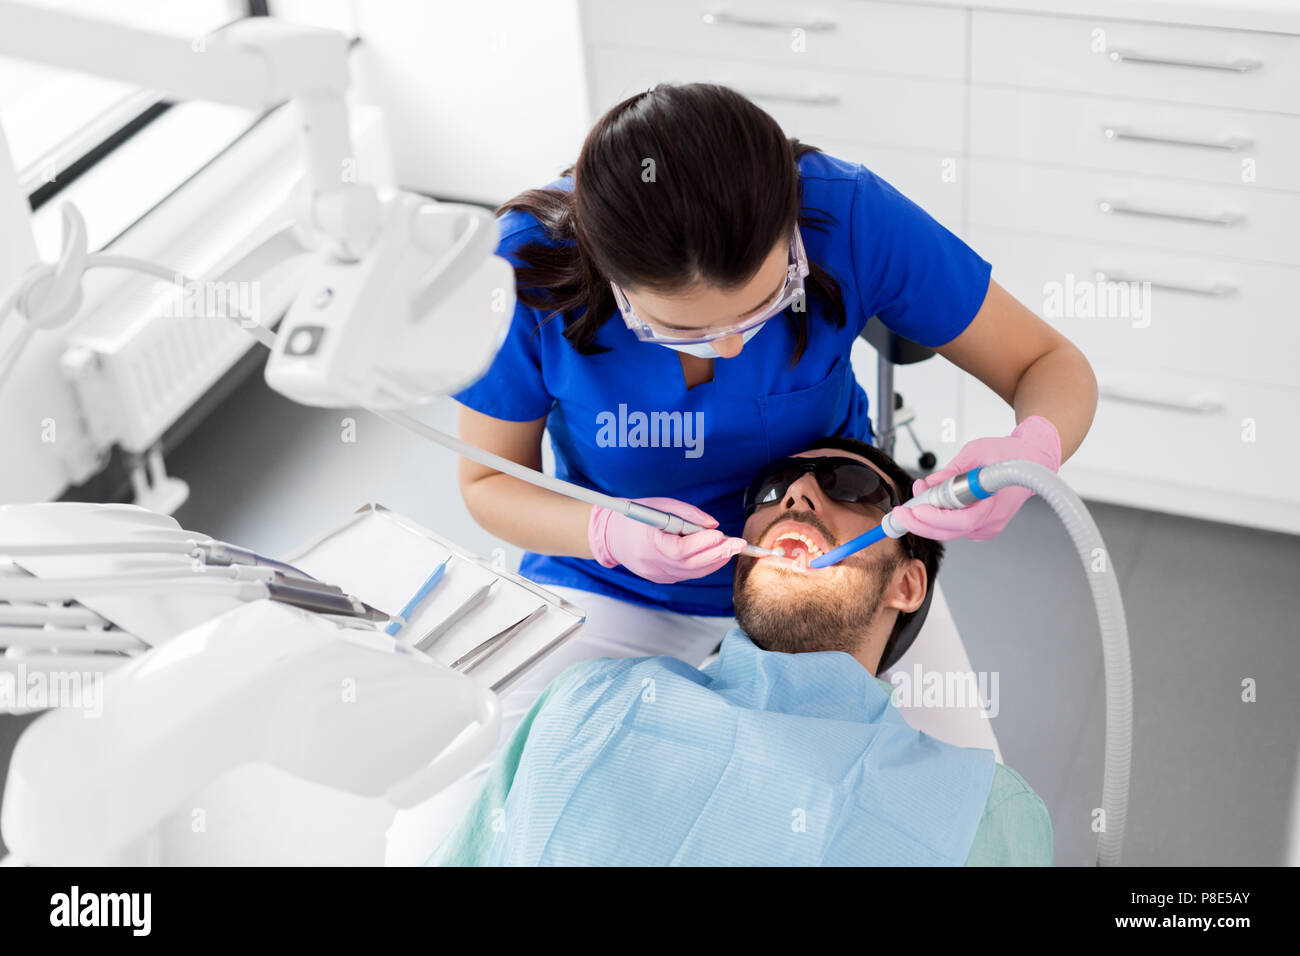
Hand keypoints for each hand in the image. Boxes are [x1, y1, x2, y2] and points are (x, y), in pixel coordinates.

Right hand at [588, 496, 748, 583]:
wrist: (610, 535)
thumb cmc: (635, 517)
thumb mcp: (660, 506)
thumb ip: (688, 514)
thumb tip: (714, 525)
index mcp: (648, 543)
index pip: (680, 550)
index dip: (703, 543)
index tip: (721, 535)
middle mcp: (651, 563)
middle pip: (690, 565)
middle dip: (718, 554)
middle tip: (738, 545)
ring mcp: (655, 574)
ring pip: (691, 573)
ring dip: (714, 562)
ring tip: (731, 549)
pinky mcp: (659, 579)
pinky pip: (686, 574)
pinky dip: (702, 566)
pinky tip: (714, 556)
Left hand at [889, 415, 1061, 541]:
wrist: (1031, 458)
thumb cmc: (1009, 453)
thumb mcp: (977, 451)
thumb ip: (953, 469)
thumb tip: (931, 483)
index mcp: (995, 503)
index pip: (961, 521)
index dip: (936, 518)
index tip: (916, 509)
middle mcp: (991, 520)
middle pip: (950, 532)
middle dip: (920, 523)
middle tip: (900, 513)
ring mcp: (987, 526)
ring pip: (950, 530)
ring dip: (927, 517)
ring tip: (917, 494)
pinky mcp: (982, 525)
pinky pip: (955, 526)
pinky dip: (939, 516)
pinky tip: (931, 500)